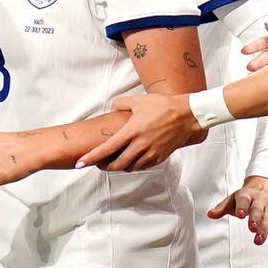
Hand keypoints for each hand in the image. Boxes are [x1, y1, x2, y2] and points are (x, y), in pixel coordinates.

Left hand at [77, 92, 201, 170]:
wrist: (187, 115)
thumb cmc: (163, 106)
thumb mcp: (138, 100)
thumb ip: (121, 104)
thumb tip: (111, 108)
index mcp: (131, 131)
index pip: (106, 149)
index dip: (91, 158)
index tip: (80, 163)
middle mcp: (140, 145)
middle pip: (116, 165)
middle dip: (104, 166)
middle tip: (99, 163)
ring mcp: (150, 153)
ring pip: (129, 167)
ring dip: (120, 166)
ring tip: (115, 160)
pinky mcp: (160, 157)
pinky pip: (143, 166)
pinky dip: (134, 165)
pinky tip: (132, 158)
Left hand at [208, 176, 267, 249]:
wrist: (266, 184)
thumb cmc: (247, 196)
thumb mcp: (233, 199)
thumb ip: (222, 208)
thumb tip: (210, 214)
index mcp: (246, 194)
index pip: (244, 200)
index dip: (242, 207)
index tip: (240, 215)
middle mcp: (260, 199)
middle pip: (257, 210)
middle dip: (255, 219)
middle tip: (252, 229)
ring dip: (264, 231)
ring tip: (258, 241)